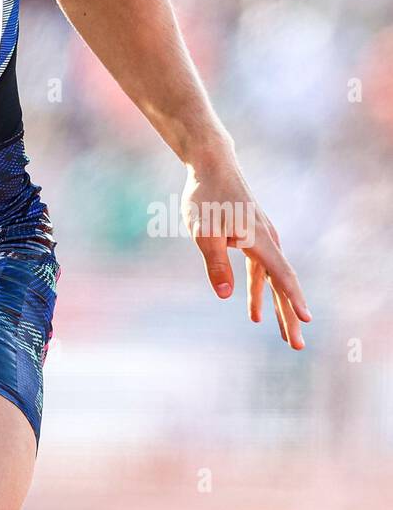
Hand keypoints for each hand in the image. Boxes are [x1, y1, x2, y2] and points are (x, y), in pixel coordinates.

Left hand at [181, 149, 311, 349]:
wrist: (212, 164)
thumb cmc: (206, 196)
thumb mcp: (204, 231)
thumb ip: (216, 263)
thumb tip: (226, 295)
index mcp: (260, 241)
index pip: (282, 276)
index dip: (294, 300)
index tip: (306, 321)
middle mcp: (267, 240)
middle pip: (283, 284)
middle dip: (289, 315)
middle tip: (296, 346)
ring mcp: (262, 237)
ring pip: (273, 279)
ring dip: (276, 305)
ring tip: (279, 334)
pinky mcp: (252, 235)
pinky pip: (261, 269)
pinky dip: (260, 289)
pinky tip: (253, 307)